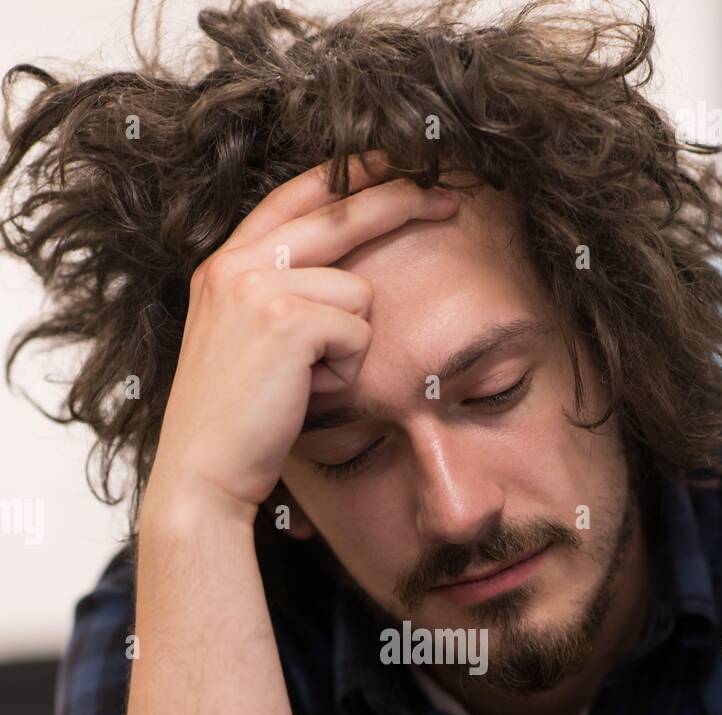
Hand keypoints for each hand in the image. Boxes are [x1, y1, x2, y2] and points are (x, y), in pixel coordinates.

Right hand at [147, 152, 458, 514]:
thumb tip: (349, 276)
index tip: (395, 166)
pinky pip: (359, 332)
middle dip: (401, 199)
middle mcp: (235, 264)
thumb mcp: (248, 343)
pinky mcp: (286, 320)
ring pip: (358, 292)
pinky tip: (307, 394)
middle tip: (451, 198)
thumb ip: (282, 296)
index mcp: (223, 265)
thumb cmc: (237, 424)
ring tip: (307, 384)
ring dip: (350, 347)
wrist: (203, 474)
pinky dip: (346, 371)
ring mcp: (257, 287)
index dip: (350, 175)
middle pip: (339, 210)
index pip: (296, 196)